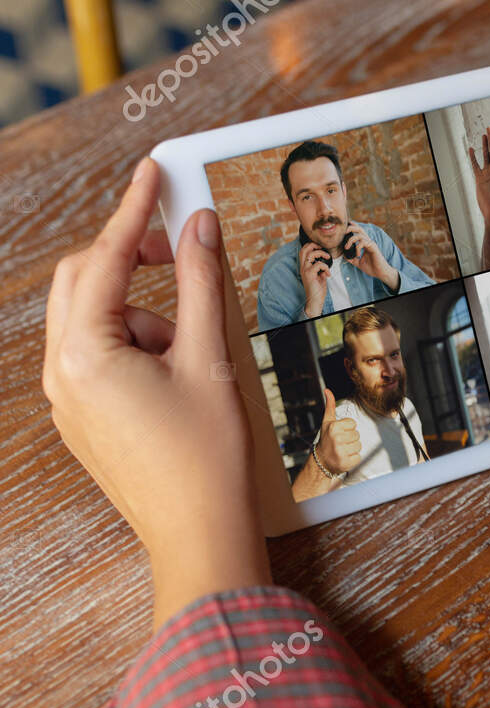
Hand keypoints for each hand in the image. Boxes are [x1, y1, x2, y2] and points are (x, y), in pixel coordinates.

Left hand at [42, 158, 269, 630]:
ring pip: (93, 319)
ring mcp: (67, 399)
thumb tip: (199, 227)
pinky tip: (176, 374)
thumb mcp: (208, 359)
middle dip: (132, 258)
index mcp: (85, 354)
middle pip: (85, 280)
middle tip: (180, 246)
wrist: (198, 536)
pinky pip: (97, 356)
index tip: (153, 172)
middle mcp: (62, 374)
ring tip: (191, 352)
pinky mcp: (82, 417)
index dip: (135, 209)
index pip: (108, 257)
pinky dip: (134, 345)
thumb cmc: (205, 461)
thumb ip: (200, 283)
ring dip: (140, 312)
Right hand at [299, 239, 330, 317]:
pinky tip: (328, 274)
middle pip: (303, 249)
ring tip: (328, 258)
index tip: (320, 248)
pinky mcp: (309, 275)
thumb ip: (320, 268)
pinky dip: (326, 267)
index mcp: (304, 267)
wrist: (315, 300)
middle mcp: (303, 267)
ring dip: (322, 254)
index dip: (310, 246)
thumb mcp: (320, 276)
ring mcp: (305, 271)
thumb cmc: (317, 289)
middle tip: (322, 248)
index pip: (303, 251)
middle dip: (313, 245)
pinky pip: (318, 264)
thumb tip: (325, 263)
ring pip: (310, 254)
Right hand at [315, 389, 361, 474]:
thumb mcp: (327, 422)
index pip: (353, 424)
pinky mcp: (346, 462)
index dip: (347, 429)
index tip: (339, 434)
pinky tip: (344, 458)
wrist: (321, 461)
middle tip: (340, 443)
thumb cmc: (326, 440)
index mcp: (334, 427)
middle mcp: (337, 438)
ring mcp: (341, 451)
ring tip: (342, 450)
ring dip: (353, 449)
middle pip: (357, 435)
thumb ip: (329, 406)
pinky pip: (359, 457)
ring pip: (359, 445)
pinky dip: (353, 459)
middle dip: (350, 439)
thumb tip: (327, 390)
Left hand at [341, 224, 398, 290]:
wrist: (380, 273)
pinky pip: (363, 243)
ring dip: (351, 240)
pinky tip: (357, 255)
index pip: (359, 232)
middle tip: (343, 232)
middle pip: (359, 229)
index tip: (344, 228)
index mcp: (365, 244)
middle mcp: (368, 242)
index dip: (352, 227)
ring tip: (347, 247)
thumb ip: (352, 259)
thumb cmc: (372, 268)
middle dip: (351, 228)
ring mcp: (371, 244)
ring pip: (360, 235)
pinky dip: (357, 248)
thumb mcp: (359, 263)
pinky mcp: (373, 247)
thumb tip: (344, 256)